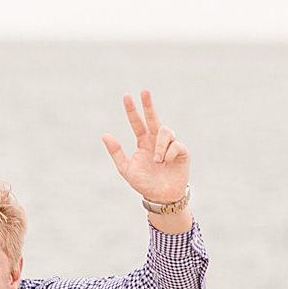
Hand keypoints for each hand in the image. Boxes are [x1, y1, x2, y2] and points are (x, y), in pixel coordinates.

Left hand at [101, 90, 189, 206]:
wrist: (161, 197)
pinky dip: (169, 153)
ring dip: (159, 146)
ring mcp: (170, 145)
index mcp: (143, 142)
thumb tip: (105, 134)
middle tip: (144, 91)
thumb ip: (116, 152)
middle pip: (153, 118)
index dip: (132, 111)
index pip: (137, 123)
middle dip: (148, 104)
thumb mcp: (126, 169)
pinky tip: (166, 163)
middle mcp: (156, 141)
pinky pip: (176, 145)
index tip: (126, 96)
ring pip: (164, 131)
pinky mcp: (182, 152)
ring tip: (158, 161)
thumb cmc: (144, 183)